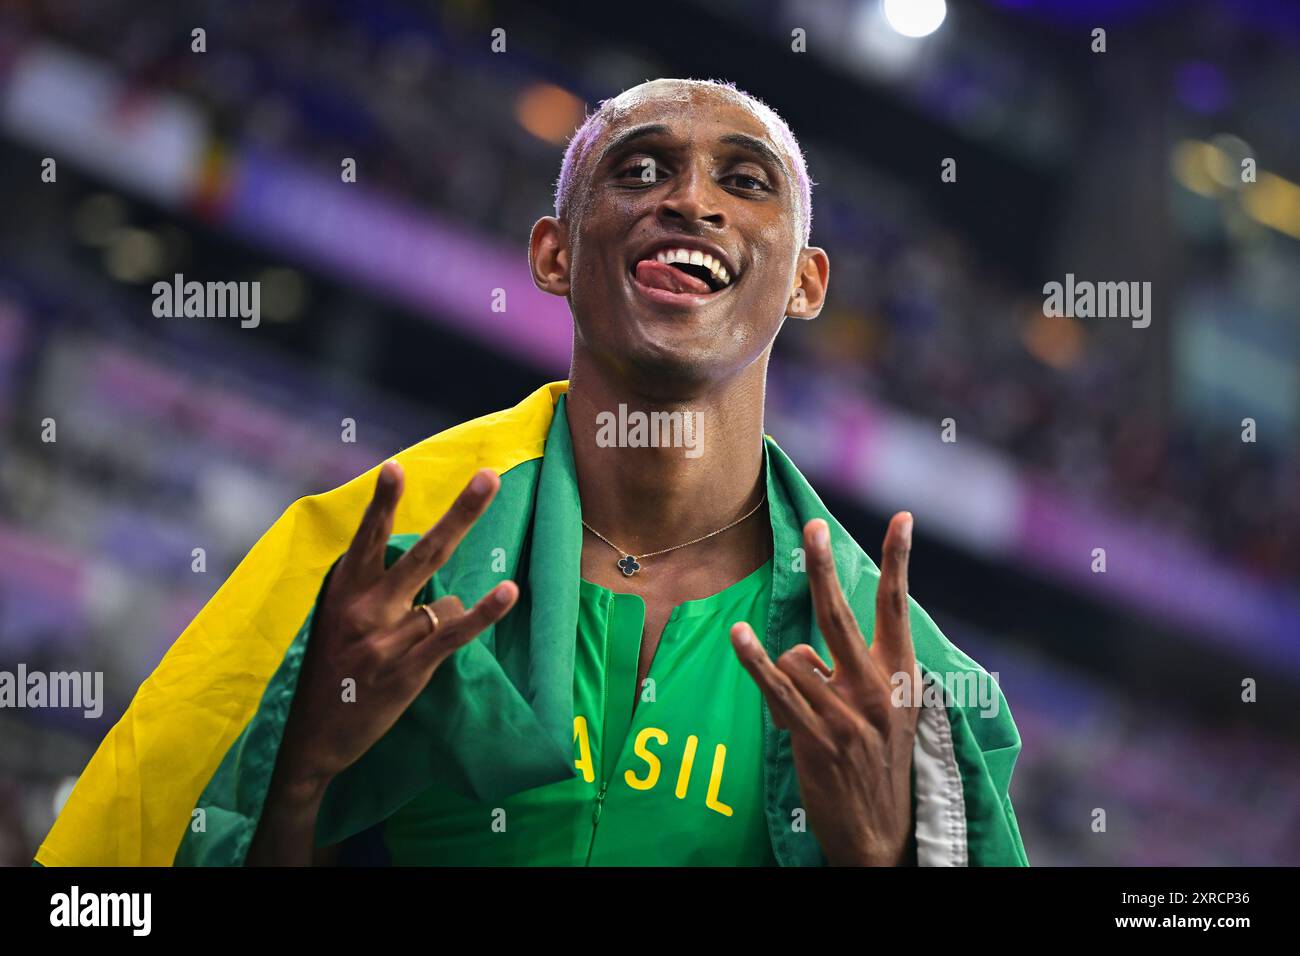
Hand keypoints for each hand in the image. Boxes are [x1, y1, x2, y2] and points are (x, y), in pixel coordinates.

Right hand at [276, 460, 518, 789]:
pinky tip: (507, 591)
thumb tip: (417, 549)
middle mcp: (365, 610)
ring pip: (442, 602)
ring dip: (444, 615)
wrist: (309, 737)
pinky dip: (483, 613)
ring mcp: (386, 641)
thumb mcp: (334, 616)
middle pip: (423, 552)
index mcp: (344, 591)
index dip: (382, 502)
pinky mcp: (407, 671)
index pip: (366, 538)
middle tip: (489, 476)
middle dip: (460, 513)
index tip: (395, 467)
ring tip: (409, 644)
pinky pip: (453, 634)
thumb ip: (369, 584)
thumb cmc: (329, 667)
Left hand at [730, 512, 920, 865]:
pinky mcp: (817, 737)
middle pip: (841, 614)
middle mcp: (877, 690)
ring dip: (788, 671)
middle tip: (813, 527)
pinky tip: (740, 634)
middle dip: (824, 566)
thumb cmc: (879, 765)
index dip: (898, 561)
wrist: (881, 835)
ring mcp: (847, 714)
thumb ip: (861, 671)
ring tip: (807, 705)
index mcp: (902, 678)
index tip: (902, 518)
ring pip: (797, 655)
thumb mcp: (891, 713)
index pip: (898, 608)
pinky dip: (755, 658)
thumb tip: (808, 642)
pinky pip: (777, 686)